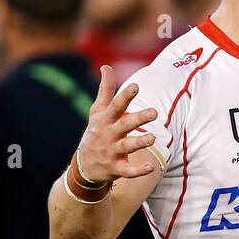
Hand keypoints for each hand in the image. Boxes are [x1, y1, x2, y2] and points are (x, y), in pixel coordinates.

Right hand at [78, 67, 158, 183]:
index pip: (116, 105)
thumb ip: (105, 90)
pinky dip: (138, 171)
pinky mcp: (116, 168)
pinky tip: (151, 168)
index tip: (136, 86)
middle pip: (124, 124)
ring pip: (127, 147)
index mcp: (106, 119)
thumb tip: (106, 66)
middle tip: (154, 112)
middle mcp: (109, 134)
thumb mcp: (97, 111)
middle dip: (138, 118)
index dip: (125, 96)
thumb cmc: (96, 132)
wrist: (84, 165)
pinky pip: (127, 171)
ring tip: (153, 138)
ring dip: (139, 143)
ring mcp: (112, 152)